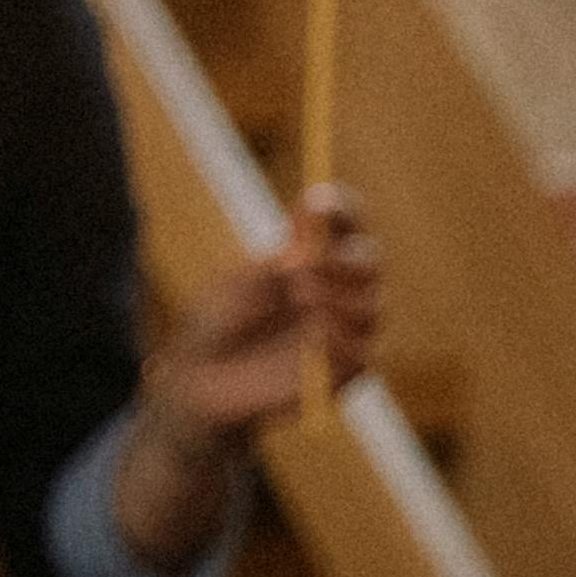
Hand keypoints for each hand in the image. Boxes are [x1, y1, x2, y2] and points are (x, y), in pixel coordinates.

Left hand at [151, 190, 384, 448]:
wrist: (203, 375)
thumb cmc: (220, 319)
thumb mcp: (241, 282)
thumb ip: (280, 258)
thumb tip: (312, 224)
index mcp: (314, 256)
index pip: (344, 224)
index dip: (340, 208)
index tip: (316, 201)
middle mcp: (338, 288)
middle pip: (368, 260)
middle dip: (342, 257)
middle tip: (299, 265)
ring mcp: (345, 328)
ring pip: (372, 305)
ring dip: (338, 296)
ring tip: (300, 295)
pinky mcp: (345, 370)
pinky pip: (362, 351)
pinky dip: (341, 337)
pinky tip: (317, 333)